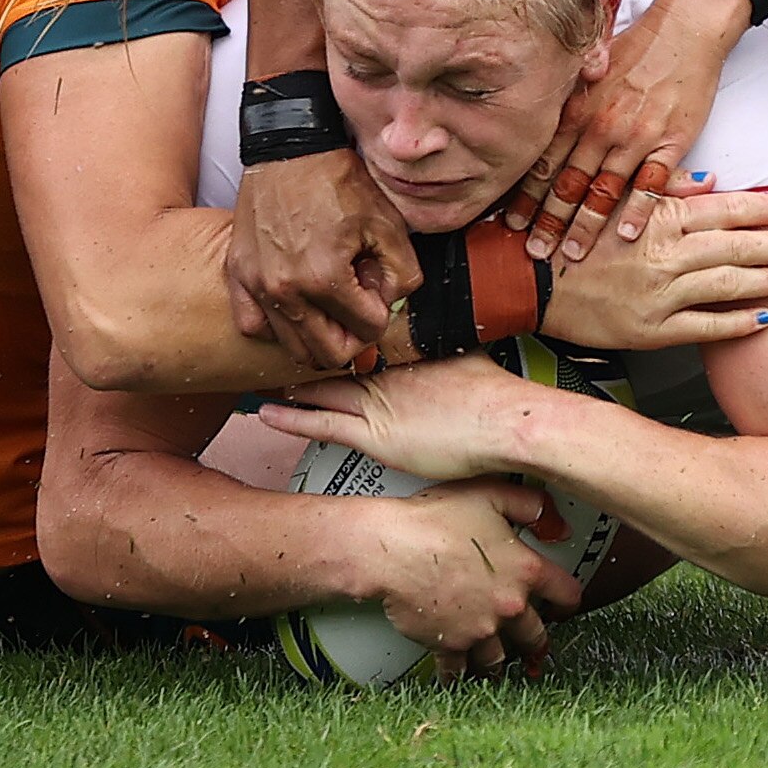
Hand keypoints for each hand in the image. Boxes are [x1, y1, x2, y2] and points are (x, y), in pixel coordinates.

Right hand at [225, 150, 416, 372]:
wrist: (290, 148)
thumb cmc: (338, 180)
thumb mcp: (388, 223)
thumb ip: (403, 274)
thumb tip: (388, 302)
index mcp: (323, 277)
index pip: (368, 330)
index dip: (381, 312)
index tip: (376, 286)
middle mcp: (284, 290)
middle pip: (328, 354)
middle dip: (352, 337)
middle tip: (358, 307)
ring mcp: (256, 284)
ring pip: (292, 348)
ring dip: (318, 336)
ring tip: (329, 304)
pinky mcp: (238, 274)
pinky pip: (253, 325)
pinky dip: (277, 326)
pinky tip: (295, 305)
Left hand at [266, 352, 549, 488]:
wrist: (504, 422)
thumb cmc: (496, 394)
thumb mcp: (467, 350)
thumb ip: (448, 343)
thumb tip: (449, 330)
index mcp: (404, 349)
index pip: (356, 341)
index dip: (332, 337)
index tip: (312, 330)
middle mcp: (383, 371)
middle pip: (332, 360)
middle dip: (304, 357)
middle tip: (275, 350)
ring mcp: (375, 404)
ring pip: (320, 390)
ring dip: (291, 386)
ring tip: (263, 381)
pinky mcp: (374, 437)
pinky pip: (322, 425)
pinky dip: (292, 418)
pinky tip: (265, 413)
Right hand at [362, 477, 578, 672]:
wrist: (392, 549)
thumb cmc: (435, 520)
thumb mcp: (491, 494)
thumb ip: (530, 504)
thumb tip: (555, 521)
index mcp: (524, 571)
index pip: (565, 593)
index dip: (569, 599)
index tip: (566, 604)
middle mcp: (508, 606)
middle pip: (535, 635)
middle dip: (536, 640)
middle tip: (534, 643)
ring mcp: (479, 630)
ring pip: (499, 657)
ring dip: (500, 660)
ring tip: (498, 661)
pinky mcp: (449, 644)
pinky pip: (459, 669)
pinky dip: (458, 673)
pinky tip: (458, 673)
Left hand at [504, 0, 751, 260]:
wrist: (686, 28)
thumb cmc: (637, 47)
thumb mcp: (589, 69)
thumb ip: (567, 104)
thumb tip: (539, 131)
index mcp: (577, 109)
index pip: (542, 161)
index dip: (524, 196)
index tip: (509, 223)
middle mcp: (600, 125)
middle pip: (566, 184)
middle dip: (547, 222)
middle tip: (533, 253)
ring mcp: (635, 136)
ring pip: (602, 190)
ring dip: (585, 227)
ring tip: (572, 256)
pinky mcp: (670, 142)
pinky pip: (649, 184)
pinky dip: (637, 212)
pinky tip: (626, 236)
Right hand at [538, 180, 767, 350]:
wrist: (529, 281)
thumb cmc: (572, 238)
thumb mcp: (616, 199)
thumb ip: (666, 188)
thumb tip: (712, 179)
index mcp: (659, 219)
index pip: (727, 210)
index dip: (767, 209)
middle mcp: (666, 256)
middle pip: (738, 246)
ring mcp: (661, 295)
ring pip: (729, 285)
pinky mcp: (652, 330)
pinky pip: (705, 327)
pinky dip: (737, 323)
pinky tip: (763, 318)